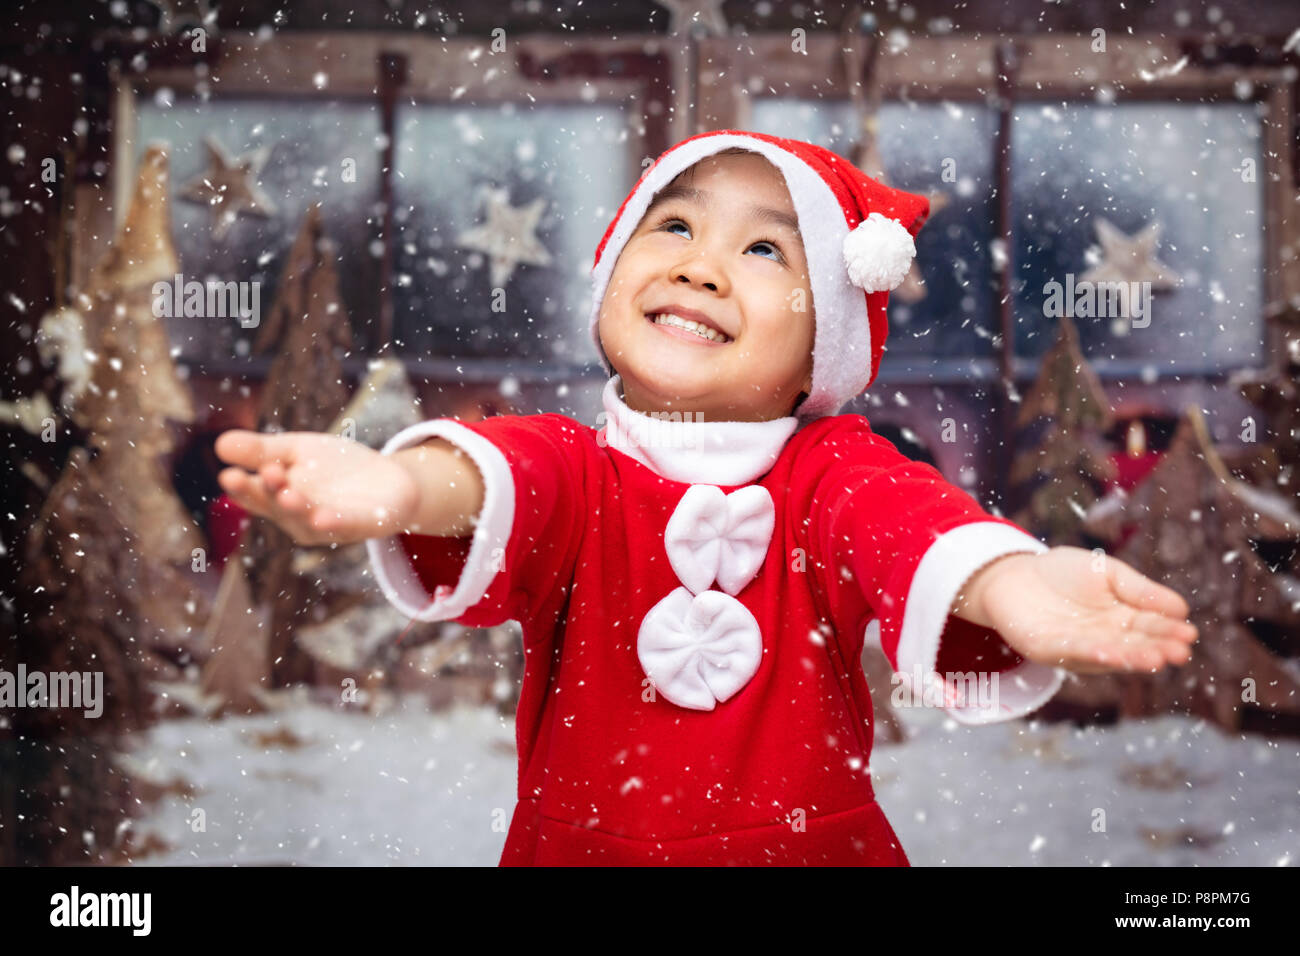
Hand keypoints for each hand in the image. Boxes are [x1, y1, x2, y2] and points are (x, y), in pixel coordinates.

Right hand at [215, 430, 418, 545]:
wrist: (389, 480)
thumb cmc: (336, 468)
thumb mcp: (297, 451)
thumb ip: (262, 450)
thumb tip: (220, 443)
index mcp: (278, 497)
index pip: (254, 494)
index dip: (242, 487)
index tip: (229, 474)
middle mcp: (298, 516)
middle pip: (278, 506)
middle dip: (269, 493)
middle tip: (262, 476)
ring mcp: (328, 525)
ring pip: (307, 519)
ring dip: (298, 509)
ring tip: (288, 495)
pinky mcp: (361, 526)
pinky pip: (345, 526)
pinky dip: (334, 523)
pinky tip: (322, 518)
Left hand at [964, 546, 1198, 673]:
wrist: (1012, 573)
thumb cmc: (1063, 573)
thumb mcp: (1108, 573)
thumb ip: (1139, 590)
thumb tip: (1182, 608)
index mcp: (1121, 621)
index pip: (1149, 628)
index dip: (1168, 631)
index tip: (1189, 633)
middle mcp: (1103, 640)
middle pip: (1133, 647)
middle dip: (1156, 650)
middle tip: (1179, 653)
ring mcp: (1076, 648)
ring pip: (1106, 655)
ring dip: (1130, 658)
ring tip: (1154, 658)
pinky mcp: (1047, 649)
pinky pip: (1071, 652)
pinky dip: (1091, 653)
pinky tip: (1110, 653)